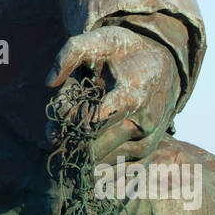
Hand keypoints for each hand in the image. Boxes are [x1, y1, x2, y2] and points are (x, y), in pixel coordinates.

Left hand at [46, 25, 179, 164]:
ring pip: (105, 161)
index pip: (95, 121)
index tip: (56, 119)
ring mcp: (146, 142)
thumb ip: (70, 54)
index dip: (70, 123)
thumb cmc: (126, 53)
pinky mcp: (147, 154)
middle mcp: (143, 123)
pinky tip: (86, 157)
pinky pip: (118, 173)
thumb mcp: (99, 41)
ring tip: (70, 142)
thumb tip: (49, 83)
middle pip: (97, 146)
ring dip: (82, 156)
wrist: (165, 67)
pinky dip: (98, 169)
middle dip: (71, 143)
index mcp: (132, 95)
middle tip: (54, 137)